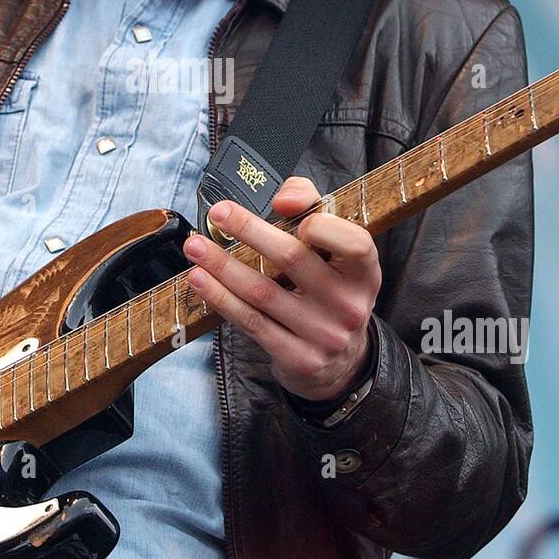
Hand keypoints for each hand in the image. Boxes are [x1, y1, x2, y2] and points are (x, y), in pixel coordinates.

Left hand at [182, 175, 381, 402]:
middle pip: (293, 258)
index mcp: (364, 272)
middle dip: (249, 230)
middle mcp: (348, 304)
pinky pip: (251, 322)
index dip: (323, 226)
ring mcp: (324, 335)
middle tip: (217, 213)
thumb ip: (312, 206)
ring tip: (194, 247)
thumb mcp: (334, 250)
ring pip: (262, 292)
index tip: (283, 208)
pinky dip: (220, 298)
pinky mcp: (298, 358)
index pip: (354, 243)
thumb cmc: (329, 287)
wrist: (340, 360)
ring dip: (221, 266)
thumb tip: (283, 198)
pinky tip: (200, 280)